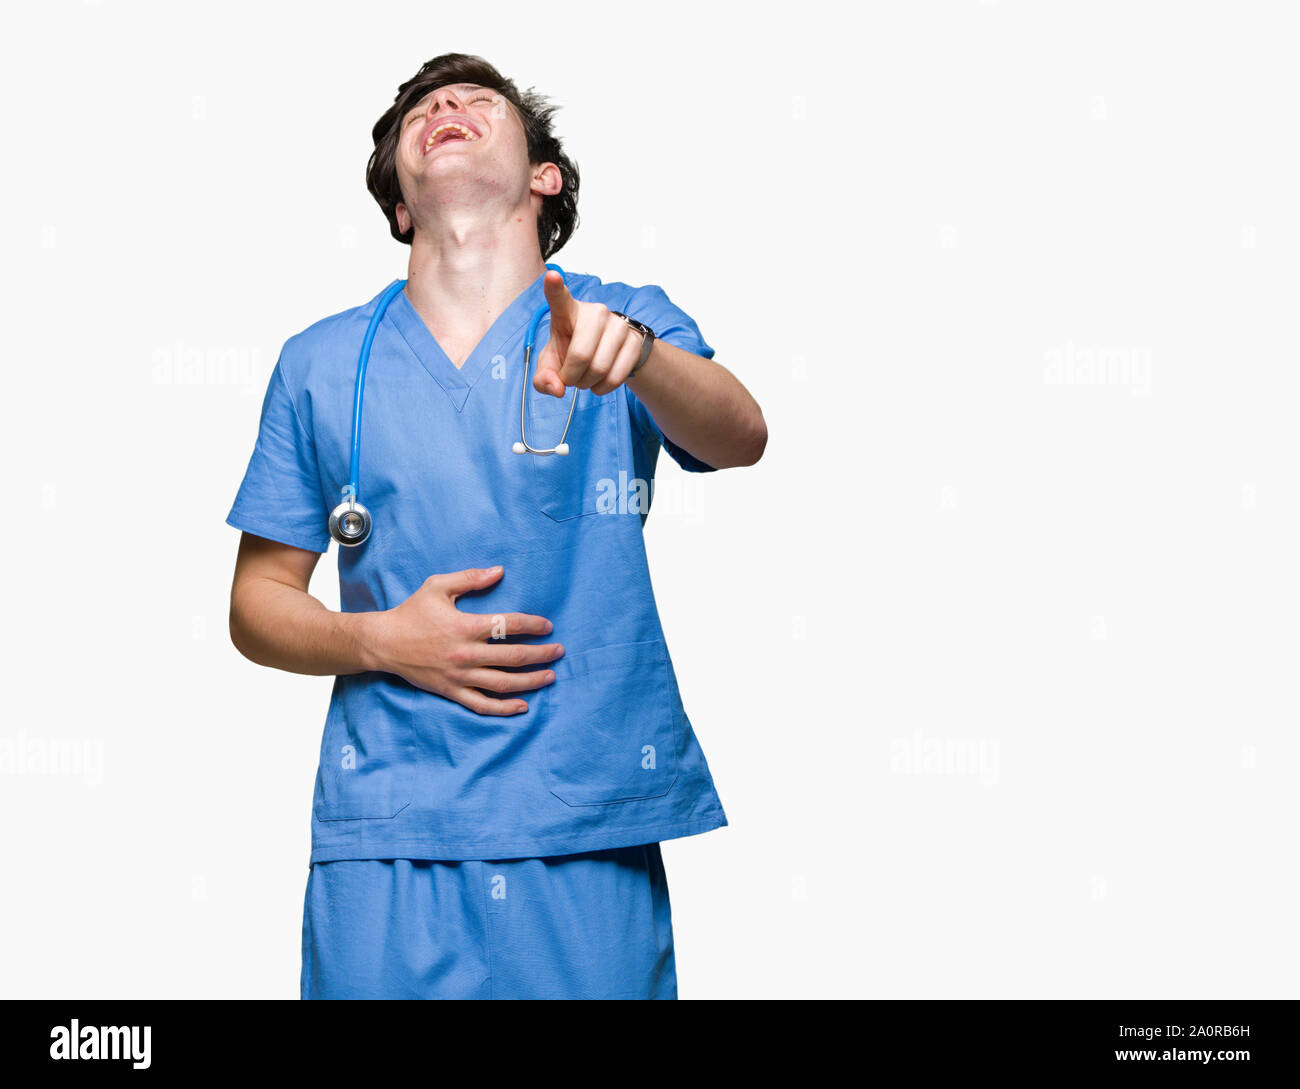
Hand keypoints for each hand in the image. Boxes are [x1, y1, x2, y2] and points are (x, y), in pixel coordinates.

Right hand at [365, 566, 562, 715]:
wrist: (383, 643)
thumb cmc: (411, 612)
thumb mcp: (437, 586)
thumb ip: (470, 578)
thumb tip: (500, 570)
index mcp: (465, 627)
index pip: (509, 625)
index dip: (532, 625)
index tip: (547, 626)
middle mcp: (466, 654)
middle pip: (513, 657)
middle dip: (541, 655)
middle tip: (559, 651)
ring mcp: (459, 677)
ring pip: (503, 683)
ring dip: (530, 681)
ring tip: (550, 677)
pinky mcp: (451, 692)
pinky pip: (482, 705)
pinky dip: (504, 708)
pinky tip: (523, 706)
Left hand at [533, 269, 646, 397]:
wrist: (611, 353)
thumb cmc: (574, 351)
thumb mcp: (553, 363)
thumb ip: (544, 377)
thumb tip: (557, 389)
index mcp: (568, 311)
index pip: (559, 297)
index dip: (554, 287)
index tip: (551, 276)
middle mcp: (595, 312)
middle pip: (580, 355)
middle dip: (572, 377)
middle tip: (570, 378)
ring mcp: (618, 325)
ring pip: (599, 369)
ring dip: (587, 384)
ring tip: (585, 378)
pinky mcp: (635, 342)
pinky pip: (616, 377)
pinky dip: (603, 388)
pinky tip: (600, 382)